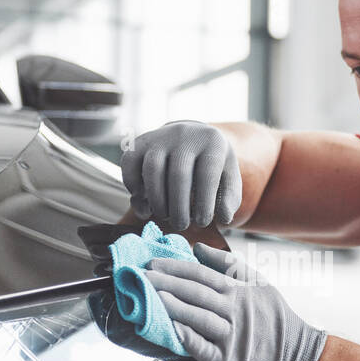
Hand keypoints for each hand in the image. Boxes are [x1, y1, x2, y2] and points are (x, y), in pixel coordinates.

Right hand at [120, 121, 241, 231]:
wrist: (192, 137)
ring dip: (156, 200)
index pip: (207, 174)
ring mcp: (160, 137)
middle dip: (178, 207)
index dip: (204, 203)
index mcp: (212, 143)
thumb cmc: (212, 167)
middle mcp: (185, 135)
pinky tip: (143, 201)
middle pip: (178, 175)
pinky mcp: (140, 142)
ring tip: (164, 216)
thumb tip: (223, 217)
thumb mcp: (228, 178)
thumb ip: (230, 199)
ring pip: (152, 170)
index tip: (202, 222)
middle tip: (181, 225)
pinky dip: (132, 185)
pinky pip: (129, 163)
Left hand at [144, 243, 327, 360]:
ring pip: (199, 318)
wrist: (297, 357)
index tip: (153, 263)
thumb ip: (230, 265)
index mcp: (239, 291)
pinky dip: (190, 340)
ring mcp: (233, 336)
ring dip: (174, 307)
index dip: (176, 267)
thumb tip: (198, 249)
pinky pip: (206, 349)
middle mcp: (235, 310)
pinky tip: (173, 331)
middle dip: (166, 283)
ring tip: (152, 298)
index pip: (202, 274)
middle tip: (140, 276)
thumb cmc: (276, 320)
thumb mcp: (260, 285)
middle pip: (196, 293)